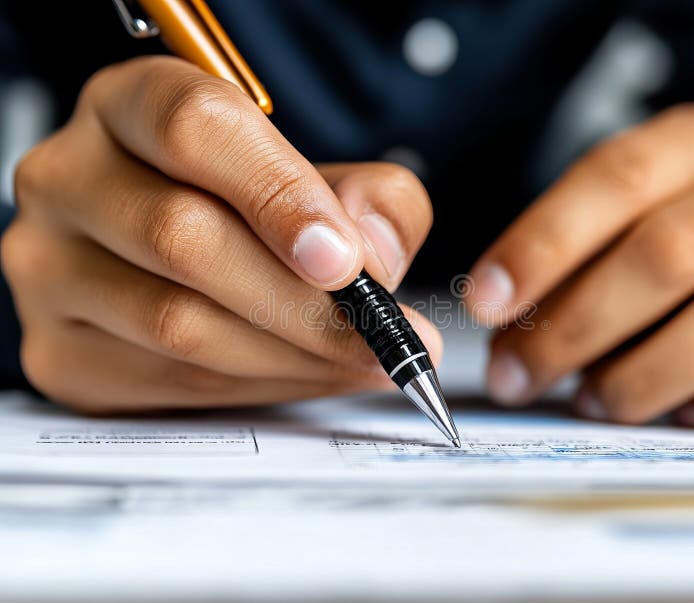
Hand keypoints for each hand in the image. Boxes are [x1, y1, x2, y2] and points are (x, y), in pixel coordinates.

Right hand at [1, 57, 438, 411]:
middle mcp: (70, 179)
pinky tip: (308, 373)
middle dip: (302, 299)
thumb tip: (371, 252)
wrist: (174, 259)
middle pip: (182, 236)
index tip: (345, 259)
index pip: (194, 128)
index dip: (280, 194)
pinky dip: (257, 385)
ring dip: (290, 353)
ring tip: (361, 358)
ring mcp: (49, 269)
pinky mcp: (59, 350)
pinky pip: (169, 381)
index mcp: (131, 106)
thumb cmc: (250, 210)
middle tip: (379, 332)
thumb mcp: (321, 177)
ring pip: (176, 322)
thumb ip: (370, 199)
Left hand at [466, 100, 693, 431]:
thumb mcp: (625, 223)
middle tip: (515, 376)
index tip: (484, 303)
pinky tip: (678, 411)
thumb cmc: (683, 243)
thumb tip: (507, 345)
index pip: (615, 179)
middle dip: (576, 326)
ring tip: (592, 400)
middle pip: (668, 251)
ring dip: (645, 373)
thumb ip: (569, 268)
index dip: (542, 245)